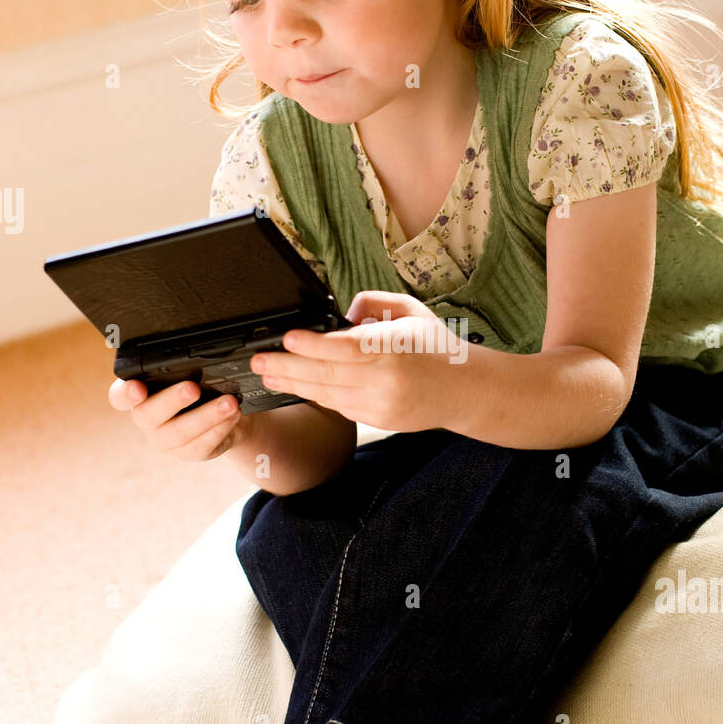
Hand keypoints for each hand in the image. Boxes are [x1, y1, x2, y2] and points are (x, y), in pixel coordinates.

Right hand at [109, 375, 252, 461]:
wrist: (223, 414)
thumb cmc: (200, 386)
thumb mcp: (191, 372)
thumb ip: (185, 367)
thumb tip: (203, 356)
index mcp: (139, 394)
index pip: (119, 396)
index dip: (125, 394)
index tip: (137, 388)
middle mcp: (146, 418)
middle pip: (148, 414)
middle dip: (172, 400)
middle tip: (192, 388)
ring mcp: (164, 439)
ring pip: (180, 432)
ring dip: (207, 415)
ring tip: (229, 402)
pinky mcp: (187, 452)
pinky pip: (200, 445)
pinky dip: (219, 429)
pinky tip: (233, 416)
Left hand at [249, 290, 472, 432]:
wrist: (464, 391)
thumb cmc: (435, 346)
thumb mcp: (408, 309)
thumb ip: (370, 303)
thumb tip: (338, 314)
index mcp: (394, 347)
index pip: (346, 347)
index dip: (313, 345)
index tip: (287, 338)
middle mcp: (385, 380)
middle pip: (327, 374)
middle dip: (287, 367)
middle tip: (258, 361)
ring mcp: (380, 404)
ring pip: (327, 395)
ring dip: (293, 385)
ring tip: (267, 376)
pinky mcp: (377, 420)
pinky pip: (338, 406)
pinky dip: (316, 395)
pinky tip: (297, 386)